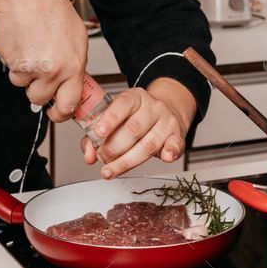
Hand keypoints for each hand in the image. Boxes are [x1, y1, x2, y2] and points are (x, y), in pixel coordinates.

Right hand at [0, 0, 87, 121]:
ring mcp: (30, 66)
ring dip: (24, 73)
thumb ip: (74, 66)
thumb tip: (72, 86)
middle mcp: (53, 69)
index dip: (61, 113)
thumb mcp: (76, 40)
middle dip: (38, 91)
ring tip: (31, 49)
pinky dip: (13, 60)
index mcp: (73, 65)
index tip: (57, 114)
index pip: (70, 103)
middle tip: (38, 75)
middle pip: (41, 99)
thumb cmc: (51, 10)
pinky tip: (21, 42)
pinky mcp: (10, 60)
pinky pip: (11, 69)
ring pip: (23, 84)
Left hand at [81, 78, 196, 178]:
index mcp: (135, 97)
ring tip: (110, 170)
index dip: (110, 119)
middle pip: (133, 129)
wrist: (168, 111)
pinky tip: (165, 157)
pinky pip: (176, 145)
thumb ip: (96, 136)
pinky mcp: (177, 136)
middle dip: (113, 148)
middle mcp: (153, 108)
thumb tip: (89, 155)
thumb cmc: (136, 117)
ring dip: (126, 161)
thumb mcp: (116, 118)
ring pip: (148, 144)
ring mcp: (167, 122)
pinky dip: (171, 152)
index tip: (98, 132)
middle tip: (102, 157)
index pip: (122, 104)